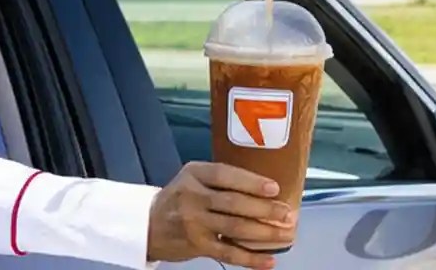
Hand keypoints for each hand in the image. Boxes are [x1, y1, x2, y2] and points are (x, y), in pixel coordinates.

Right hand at [146, 161, 295, 268]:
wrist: (148, 224)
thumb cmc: (180, 197)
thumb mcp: (193, 178)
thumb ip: (220, 180)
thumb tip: (265, 188)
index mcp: (194, 173)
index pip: (225, 175)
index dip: (251, 182)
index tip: (274, 188)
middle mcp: (192, 196)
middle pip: (233, 202)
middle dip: (265, 209)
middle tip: (288, 213)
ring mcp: (194, 222)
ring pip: (234, 228)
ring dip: (264, 232)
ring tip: (285, 233)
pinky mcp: (196, 245)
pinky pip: (228, 252)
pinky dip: (250, 258)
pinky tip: (269, 261)